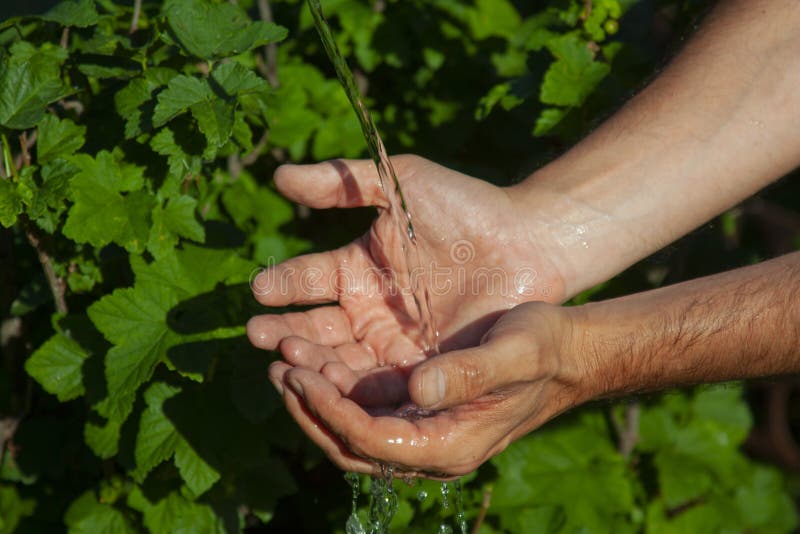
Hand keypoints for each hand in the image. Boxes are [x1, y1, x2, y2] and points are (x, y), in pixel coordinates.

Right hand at [248, 155, 567, 408]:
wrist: (528, 240)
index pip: (307, 280)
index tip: (259, 290)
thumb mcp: (401, 183)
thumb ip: (343, 181)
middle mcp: (367, 312)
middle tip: (259, 335)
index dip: (282, 285)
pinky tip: (331, 389)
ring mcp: (392, 344)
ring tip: (286, 361)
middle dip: (284, 332)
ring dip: (312, 363)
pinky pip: (380, 384)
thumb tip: (276, 176)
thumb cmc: (465, 206)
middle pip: (315, 328)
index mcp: (357, 269)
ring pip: (340, 360)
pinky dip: (353, 388)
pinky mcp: (421, 370)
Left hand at [269, 301, 583, 476]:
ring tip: (285, 361)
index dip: (330, 411)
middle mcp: (432, 448)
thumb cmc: (545, 349)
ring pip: (354, 431)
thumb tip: (416, 390)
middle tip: (279, 368)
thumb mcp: (515, 354)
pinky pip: (368, 411)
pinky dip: (339, 389)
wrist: (566, 352)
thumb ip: (469, 374)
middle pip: (352, 446)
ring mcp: (424, 433)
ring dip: (317, 400)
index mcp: (451, 445)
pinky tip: (320, 359)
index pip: (372, 441)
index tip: (299, 374)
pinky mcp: (421, 413)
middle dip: (310, 410)